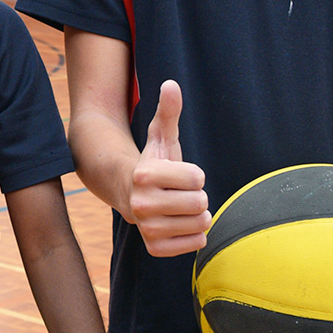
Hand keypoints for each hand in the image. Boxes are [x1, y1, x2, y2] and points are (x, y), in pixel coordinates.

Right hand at [128, 81, 209, 256]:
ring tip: (180, 209)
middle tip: (181, 194)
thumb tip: (171, 84)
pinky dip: (195, 235)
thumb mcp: (161, 137)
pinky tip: (179, 225)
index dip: (194, 174)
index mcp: (144, 174)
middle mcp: (140, 204)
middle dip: (198, 196)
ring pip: (201, 224)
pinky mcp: (154, 248)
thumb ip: (168, 112)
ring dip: (198, 216)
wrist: (130, 197)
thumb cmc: (154, 165)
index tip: (179, 175)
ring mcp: (146, 228)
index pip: (197, 177)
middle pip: (201, 203)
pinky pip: (196, 243)